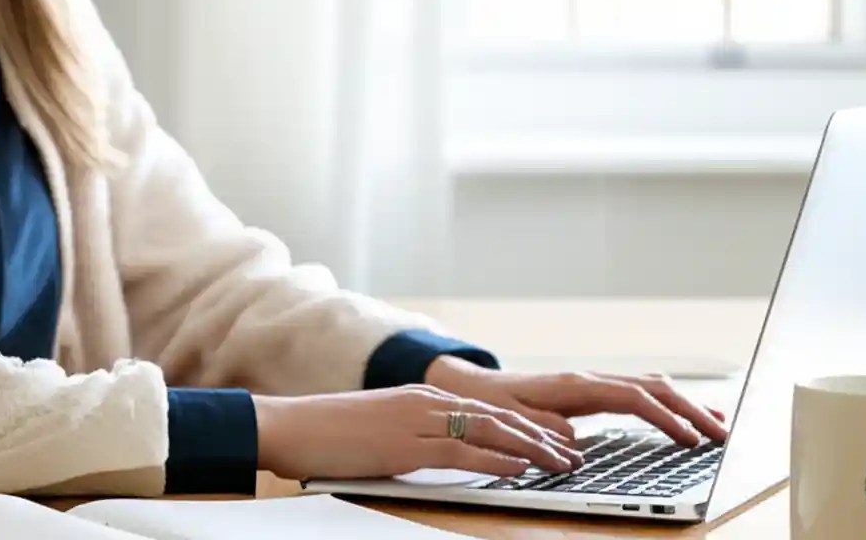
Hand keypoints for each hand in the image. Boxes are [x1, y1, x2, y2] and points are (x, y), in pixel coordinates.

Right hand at [252, 385, 583, 479]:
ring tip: (559, 463)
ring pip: (489, 431)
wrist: (293, 425)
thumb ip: (416, 437)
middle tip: (572, 453)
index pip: (488, 409)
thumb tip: (445, 455)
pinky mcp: (406, 445)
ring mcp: (418, 422)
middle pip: (499, 416)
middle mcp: (427, 403)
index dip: (525, 425)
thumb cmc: (330, 432)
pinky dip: (496, 459)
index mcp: (423, 398)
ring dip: (530, 448)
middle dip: (540, 436)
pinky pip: (461, 451)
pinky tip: (519, 468)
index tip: (553, 439)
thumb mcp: (383, 429)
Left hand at [425, 357, 727, 445]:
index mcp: (577, 386)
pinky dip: (666, 402)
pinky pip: (639, 392)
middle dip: (690, 409)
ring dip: (685, 403)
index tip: (690, 440)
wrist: (475, 388)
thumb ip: (544, 430)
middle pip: (653, 388)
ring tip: (716, 423)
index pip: (634, 398)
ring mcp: (594, 382)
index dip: (665, 419)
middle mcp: (591, 379)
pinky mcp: (593, 391)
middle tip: (722, 433)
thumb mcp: (513, 420)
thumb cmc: (493, 405)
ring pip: (651, 386)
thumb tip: (574, 444)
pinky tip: (682, 415)